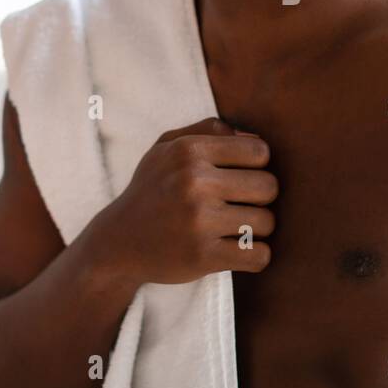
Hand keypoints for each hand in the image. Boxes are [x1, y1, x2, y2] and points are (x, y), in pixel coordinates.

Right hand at [94, 117, 276, 284]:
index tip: (241, 177)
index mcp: (189, 151)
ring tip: (236, 228)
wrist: (118, 241)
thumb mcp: (166, 147)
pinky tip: (239, 251)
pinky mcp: (203, 256)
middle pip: (269, 187)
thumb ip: (209, 130)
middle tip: (241, 205)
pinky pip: (259, 255)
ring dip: (257, 229)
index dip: (257, 165)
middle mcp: (194, 183)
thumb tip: (254, 136)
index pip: (260, 151)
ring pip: (267, 222)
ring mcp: (199, 221)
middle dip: (261, 198)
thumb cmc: (152, 189)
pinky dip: (256, 256)